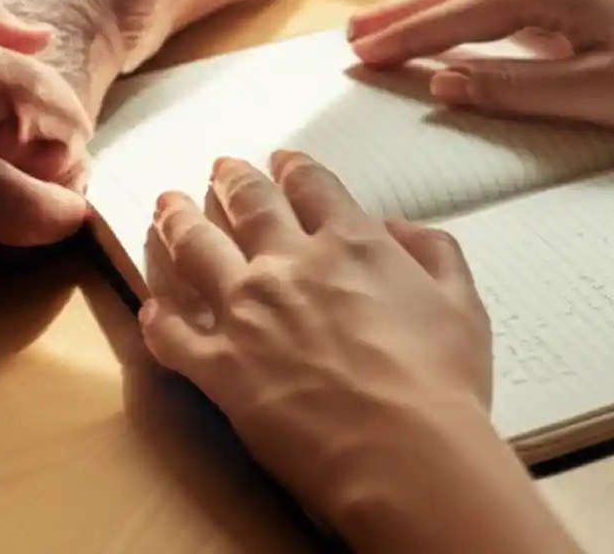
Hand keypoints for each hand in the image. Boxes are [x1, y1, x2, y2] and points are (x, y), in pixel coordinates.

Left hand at [139, 151, 490, 523]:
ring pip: (194, 250)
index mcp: (350, 242)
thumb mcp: (462, 303)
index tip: (280, 159)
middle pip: (246, 205)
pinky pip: (170, 334)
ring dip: (176, 223)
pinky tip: (150, 309)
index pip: (311, 186)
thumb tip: (397, 227)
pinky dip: (157, 319)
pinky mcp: (217, 368)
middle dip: (230, 180)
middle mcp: (288, 264)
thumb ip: (433, 251)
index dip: (292, 167)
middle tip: (218, 167)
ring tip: (164, 206)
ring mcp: (244, 313)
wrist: (402, 454)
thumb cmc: (443, 382)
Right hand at [347, 0, 613, 138]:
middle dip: (405, 15)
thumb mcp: (593, 95)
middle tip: (352, 36)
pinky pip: (512, 15)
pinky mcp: (588, 13)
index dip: (406, 36)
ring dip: (434, 17)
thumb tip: (442, 83)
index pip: (461, 13)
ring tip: (386, 33)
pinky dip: (471, 27)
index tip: (358, 55)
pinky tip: (456, 40)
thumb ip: (512, 88)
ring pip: (486, 0)